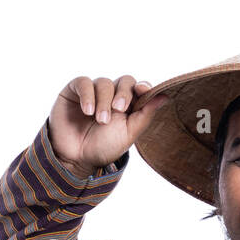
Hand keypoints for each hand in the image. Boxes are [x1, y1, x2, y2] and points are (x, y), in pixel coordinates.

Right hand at [48, 75, 167, 178]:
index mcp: (128, 105)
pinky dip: (88, 95)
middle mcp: (112, 95)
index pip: (138, 88)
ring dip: (104, 101)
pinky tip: (88, 111)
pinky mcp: (74, 90)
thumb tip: (165, 96)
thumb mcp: (128, 134)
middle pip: (124, 81)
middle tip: (119, 109)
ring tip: (100, 120)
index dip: (142, 86)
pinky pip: (83, 82)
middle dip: (124, 94)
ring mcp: (93, 91)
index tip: (143, 90)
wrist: (76, 158)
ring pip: (104, 83)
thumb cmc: (103, 147)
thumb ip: (145, 115)